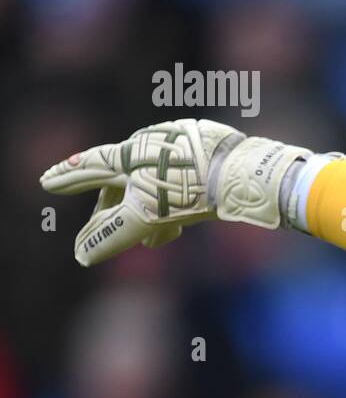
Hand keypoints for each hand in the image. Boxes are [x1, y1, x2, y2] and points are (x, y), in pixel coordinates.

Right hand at [40, 118, 312, 265]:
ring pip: (155, 187)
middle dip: (115, 210)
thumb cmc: (190, 190)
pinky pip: (182, 184)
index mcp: (132, 151)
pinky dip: (175, 208)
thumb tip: (82, 254)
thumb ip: (112, 233)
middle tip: (105, 230)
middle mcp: (155, 143)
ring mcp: (184, 147)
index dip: (68, 177)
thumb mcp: (145, 214)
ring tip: (155, 242)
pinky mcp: (211, 155)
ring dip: (149, 216)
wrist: (246, 175)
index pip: (90, 165)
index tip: (47, 181)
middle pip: (124, 180)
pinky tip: (182, 228)